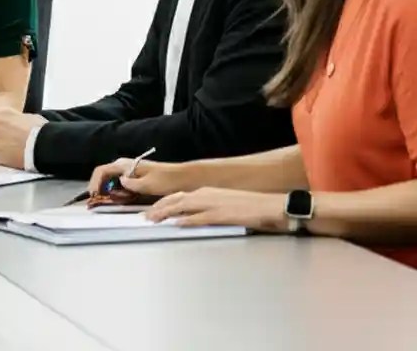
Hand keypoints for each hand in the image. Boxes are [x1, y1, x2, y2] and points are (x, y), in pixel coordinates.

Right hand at [87, 158, 193, 200]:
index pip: (101, 171)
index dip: (94, 184)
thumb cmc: (168, 180)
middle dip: (98, 188)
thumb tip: (119, 183)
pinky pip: (119, 184)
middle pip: (104, 176)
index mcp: (125, 165)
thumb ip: (130, 184)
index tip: (93, 196)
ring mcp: (130, 171)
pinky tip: (120, 200)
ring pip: (111, 180)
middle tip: (96, 202)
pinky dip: (116, 192)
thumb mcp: (148, 184)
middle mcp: (125, 166)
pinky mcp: (136, 177)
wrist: (184, 178)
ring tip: (106, 202)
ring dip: (107, 191)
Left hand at [145, 188, 289, 232]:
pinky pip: (200, 218)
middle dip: (158, 208)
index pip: (178, 196)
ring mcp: (213, 204)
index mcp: (207, 192)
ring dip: (166, 213)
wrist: (271, 205)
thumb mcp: (223, 204)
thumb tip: (189, 218)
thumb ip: (206, 209)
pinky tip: (177, 224)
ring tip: (153, 220)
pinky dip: (187, 221)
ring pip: (183, 207)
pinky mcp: (222, 214)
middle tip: (145, 217)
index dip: (163, 203)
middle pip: (175, 200)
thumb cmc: (249, 206)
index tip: (151, 210)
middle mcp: (206, 195)